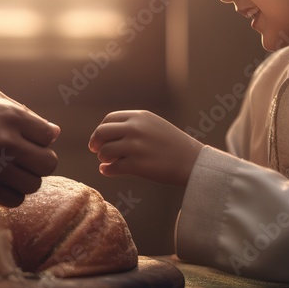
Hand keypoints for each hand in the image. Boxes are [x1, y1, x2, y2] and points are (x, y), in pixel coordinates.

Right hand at [0, 88, 60, 206]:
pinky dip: (11, 195)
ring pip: (34, 185)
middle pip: (49, 163)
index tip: (27, 141)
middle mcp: (6, 142)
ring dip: (25, 180)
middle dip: (39, 162)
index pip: (49, 136)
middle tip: (23, 160)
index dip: (40, 140)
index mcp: (10, 116)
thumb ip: (22, 112)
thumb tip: (53, 132)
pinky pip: (15, 200)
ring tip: (9, 172)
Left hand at [88, 110, 203, 186]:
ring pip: (105, 151)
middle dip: (95, 142)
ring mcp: (136, 146)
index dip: (101, 129)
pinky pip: (112, 167)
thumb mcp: (154, 126)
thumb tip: (106, 134)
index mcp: (140, 116)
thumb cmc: (173, 145)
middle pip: (102, 132)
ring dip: (103, 157)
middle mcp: (136, 128)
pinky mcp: (137, 165)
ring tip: (107, 161)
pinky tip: (107, 171)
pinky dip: (107, 170)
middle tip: (95, 150)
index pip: (109, 119)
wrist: (193, 162)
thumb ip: (133, 125)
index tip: (100, 139)